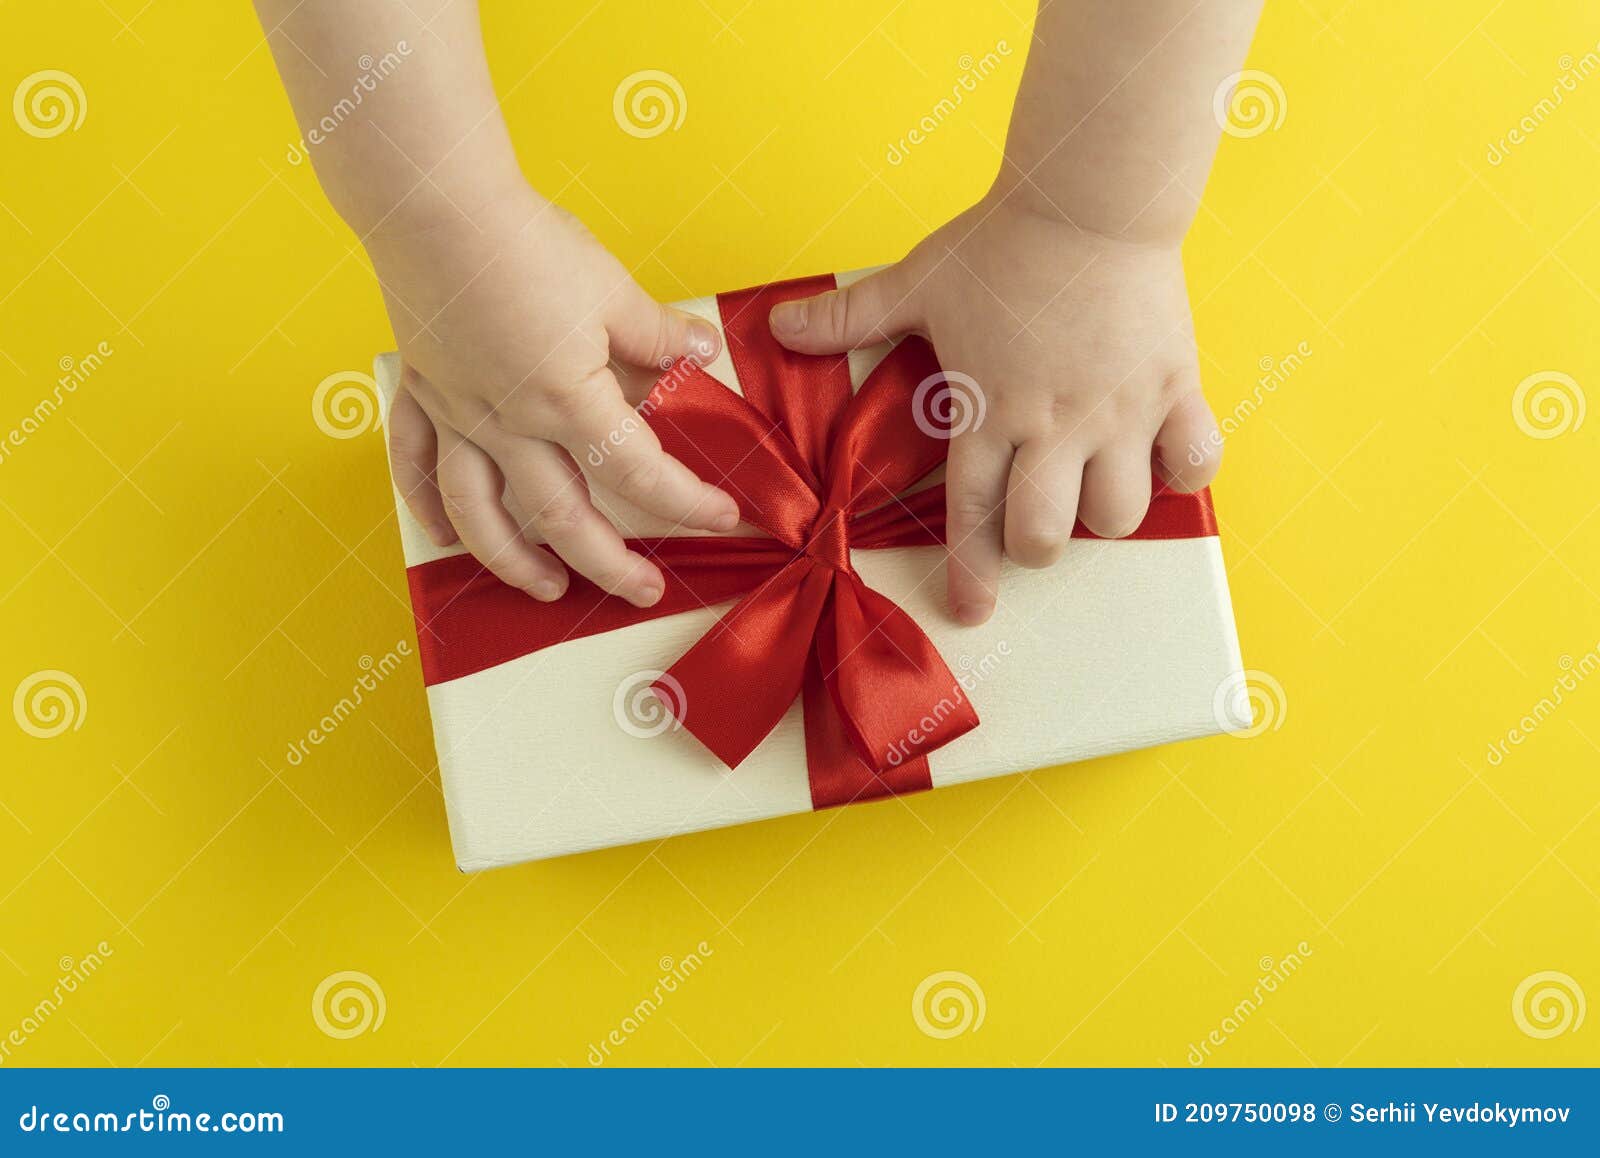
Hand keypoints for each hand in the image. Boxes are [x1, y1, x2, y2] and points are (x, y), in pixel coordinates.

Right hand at [371, 186, 738, 607]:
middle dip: (610, 566)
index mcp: (568, 401)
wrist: (434, 206)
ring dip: (516, 563)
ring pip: (482, 515)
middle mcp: (511, 425)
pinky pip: (416, 468)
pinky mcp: (421, 395)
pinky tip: (447, 537)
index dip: (687, 502)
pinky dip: (430, 509)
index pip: (641, 471)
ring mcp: (459, 417)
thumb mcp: (611, 288)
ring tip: (549, 589)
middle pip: (564, 519)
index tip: (722, 517)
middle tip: (645, 591)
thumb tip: (703, 356)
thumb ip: (658, 335)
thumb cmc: (523, 241)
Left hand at [768, 197, 1221, 625]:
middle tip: (1031, 525)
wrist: (1089, 196)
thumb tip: (779, 327)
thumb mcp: (917, 281)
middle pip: (1045, 533)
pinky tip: (1159, 460)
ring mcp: (1119, 411)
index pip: (970, 513)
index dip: (969, 571)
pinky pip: (1192, 461)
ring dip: (1102, 515)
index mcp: (989, 409)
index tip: (970, 609)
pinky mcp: (1174, 387)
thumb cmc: (1001, 243)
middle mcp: (1054, 424)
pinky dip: (1180, 474)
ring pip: (1117, 512)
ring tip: (1090, 486)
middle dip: (1034, 547)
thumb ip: (849, 319)